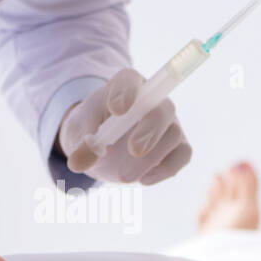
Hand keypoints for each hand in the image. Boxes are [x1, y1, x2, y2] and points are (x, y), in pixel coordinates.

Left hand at [57, 69, 191, 184]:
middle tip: (134, 150)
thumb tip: (78, 163)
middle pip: (162, 108)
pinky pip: (183, 155)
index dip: (127, 92)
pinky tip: (144, 180)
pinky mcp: (177, 145)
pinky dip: (166, 169)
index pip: (129, 81)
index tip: (117, 110)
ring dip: (151, 158)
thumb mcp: (78, 135)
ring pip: (173, 134)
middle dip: (150, 130)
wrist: (103, 146)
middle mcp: (153, 100)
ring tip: (124, 176)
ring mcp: (168, 123)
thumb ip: (80, 145)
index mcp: (124, 87)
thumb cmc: (91, 130)